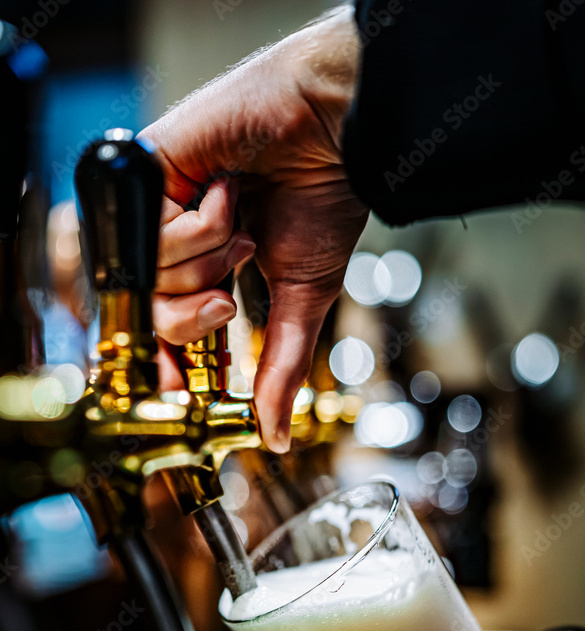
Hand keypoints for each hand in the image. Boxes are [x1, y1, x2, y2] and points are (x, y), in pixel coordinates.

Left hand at [139, 7, 368, 450]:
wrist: (334, 133)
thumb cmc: (323, 201)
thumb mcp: (302, 301)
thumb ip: (280, 370)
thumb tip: (277, 438)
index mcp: (205, 273)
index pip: (167, 334)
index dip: (169, 366)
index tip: (180, 393)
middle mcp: (173, 244)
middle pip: (151, 316)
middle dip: (196, 315)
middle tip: (229, 293)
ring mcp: (157, 210)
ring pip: (153, 278)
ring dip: (211, 260)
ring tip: (239, 220)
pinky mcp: (147, 174)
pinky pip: (156, 235)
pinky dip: (204, 225)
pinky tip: (225, 189)